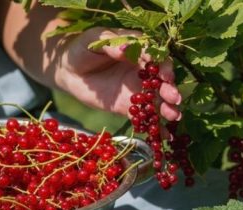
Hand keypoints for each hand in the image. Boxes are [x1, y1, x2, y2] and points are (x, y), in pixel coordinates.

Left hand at [53, 27, 181, 121]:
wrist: (68, 71)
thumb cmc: (82, 49)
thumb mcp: (95, 41)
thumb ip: (111, 44)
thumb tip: (126, 49)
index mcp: (138, 50)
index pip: (156, 57)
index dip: (163, 66)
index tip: (165, 76)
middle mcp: (143, 70)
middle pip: (161, 80)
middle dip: (169, 89)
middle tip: (174, 98)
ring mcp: (137, 89)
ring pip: (156, 99)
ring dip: (167, 108)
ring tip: (174, 116)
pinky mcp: (129, 107)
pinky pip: (144, 117)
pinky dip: (155, 126)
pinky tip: (165, 135)